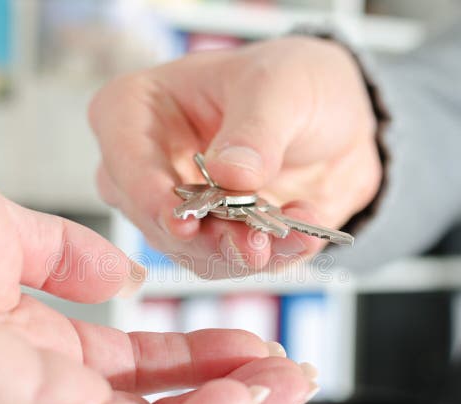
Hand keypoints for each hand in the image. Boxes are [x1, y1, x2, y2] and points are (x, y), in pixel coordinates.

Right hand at [90, 36, 380, 277]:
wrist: (337, 123)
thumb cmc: (293, 84)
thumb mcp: (282, 87)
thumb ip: (256, 130)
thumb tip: (229, 175)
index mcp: (137, 108)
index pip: (123, 155)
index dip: (147, 194)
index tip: (183, 221)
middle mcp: (144, 165)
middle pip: (149, 215)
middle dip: (202, 239)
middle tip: (252, 245)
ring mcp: (175, 207)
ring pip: (186, 250)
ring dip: (237, 253)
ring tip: (287, 240)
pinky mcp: (209, 239)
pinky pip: (226, 263)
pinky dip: (267, 258)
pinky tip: (300, 238)